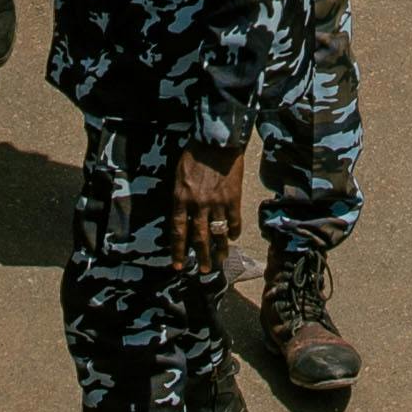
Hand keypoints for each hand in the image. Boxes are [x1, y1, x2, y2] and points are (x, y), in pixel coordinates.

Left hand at [168, 140, 243, 270]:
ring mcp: (216, 203)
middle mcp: (198, 205)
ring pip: (217, 234)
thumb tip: (183, 216)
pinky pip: (233, 221)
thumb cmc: (194, 154)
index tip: (179, 266)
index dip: (178, 251)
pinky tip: (233, 237)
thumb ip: (180, 197)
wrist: (216, 140)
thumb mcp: (179, 176)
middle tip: (204, 271)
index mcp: (181, 199)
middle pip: (199, 238)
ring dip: (219, 250)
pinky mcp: (232, 198)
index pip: (178, 232)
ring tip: (220, 261)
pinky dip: (233, 231)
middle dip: (201, 257)